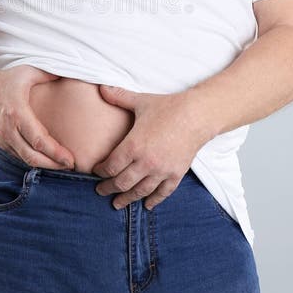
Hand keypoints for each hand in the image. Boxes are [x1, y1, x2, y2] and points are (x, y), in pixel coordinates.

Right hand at [0, 65, 76, 169]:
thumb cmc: (1, 81)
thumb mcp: (26, 72)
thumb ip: (49, 74)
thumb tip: (69, 74)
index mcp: (17, 114)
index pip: (39, 141)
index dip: (56, 153)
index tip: (70, 159)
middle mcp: (9, 130)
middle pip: (33, 157)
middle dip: (53, 165)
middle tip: (70, 166)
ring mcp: (2, 138)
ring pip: (25, 159)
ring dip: (44, 165)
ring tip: (61, 165)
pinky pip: (18, 156)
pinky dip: (32, 160)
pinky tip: (44, 159)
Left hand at [92, 84, 209, 209]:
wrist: (197, 115)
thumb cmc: (168, 107)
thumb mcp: (140, 101)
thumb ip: (119, 97)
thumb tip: (101, 87)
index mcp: (133, 146)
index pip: (110, 166)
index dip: (100, 171)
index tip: (96, 172)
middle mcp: (145, 162)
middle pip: (121, 182)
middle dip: (108, 188)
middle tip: (100, 191)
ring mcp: (162, 171)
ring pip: (140, 191)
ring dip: (127, 199)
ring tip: (117, 204)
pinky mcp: (176, 174)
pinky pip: (163, 193)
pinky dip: (154, 200)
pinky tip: (147, 205)